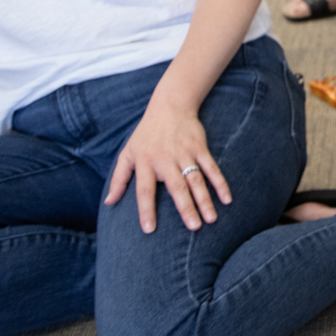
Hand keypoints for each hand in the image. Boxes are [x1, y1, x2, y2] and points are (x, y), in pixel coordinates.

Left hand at [104, 103, 230, 232]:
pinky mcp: (199, 147)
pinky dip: (220, 183)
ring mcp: (184, 153)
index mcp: (145, 163)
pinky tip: (227, 199)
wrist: (169, 106)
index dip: (146, 209)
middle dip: (185, 207)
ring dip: (204, 199)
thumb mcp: (127, 154)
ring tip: (211, 219)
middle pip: (176, 186)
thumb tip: (108, 203)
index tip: (149, 229)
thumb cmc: (145, 135)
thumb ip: (118, 179)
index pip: (144, 190)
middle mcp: (165, 159)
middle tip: (194, 227)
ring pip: (196, 179)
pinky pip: (211, 167)